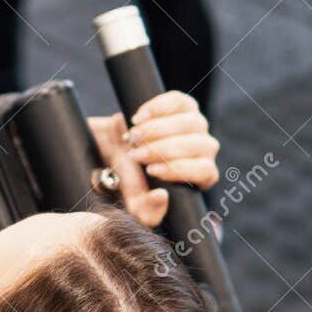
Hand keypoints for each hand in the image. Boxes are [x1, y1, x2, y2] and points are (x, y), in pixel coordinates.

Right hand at [89, 91, 218, 227]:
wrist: (105, 153)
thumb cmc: (123, 181)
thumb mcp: (131, 203)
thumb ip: (145, 211)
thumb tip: (161, 196)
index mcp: (199, 177)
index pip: (206, 171)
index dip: (181, 169)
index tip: (151, 171)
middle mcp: (203, 150)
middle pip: (202, 145)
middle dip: (166, 150)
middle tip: (135, 155)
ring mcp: (195, 125)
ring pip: (193, 122)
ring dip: (160, 129)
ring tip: (132, 138)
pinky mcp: (182, 105)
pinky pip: (180, 100)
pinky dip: (158, 107)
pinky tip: (138, 117)